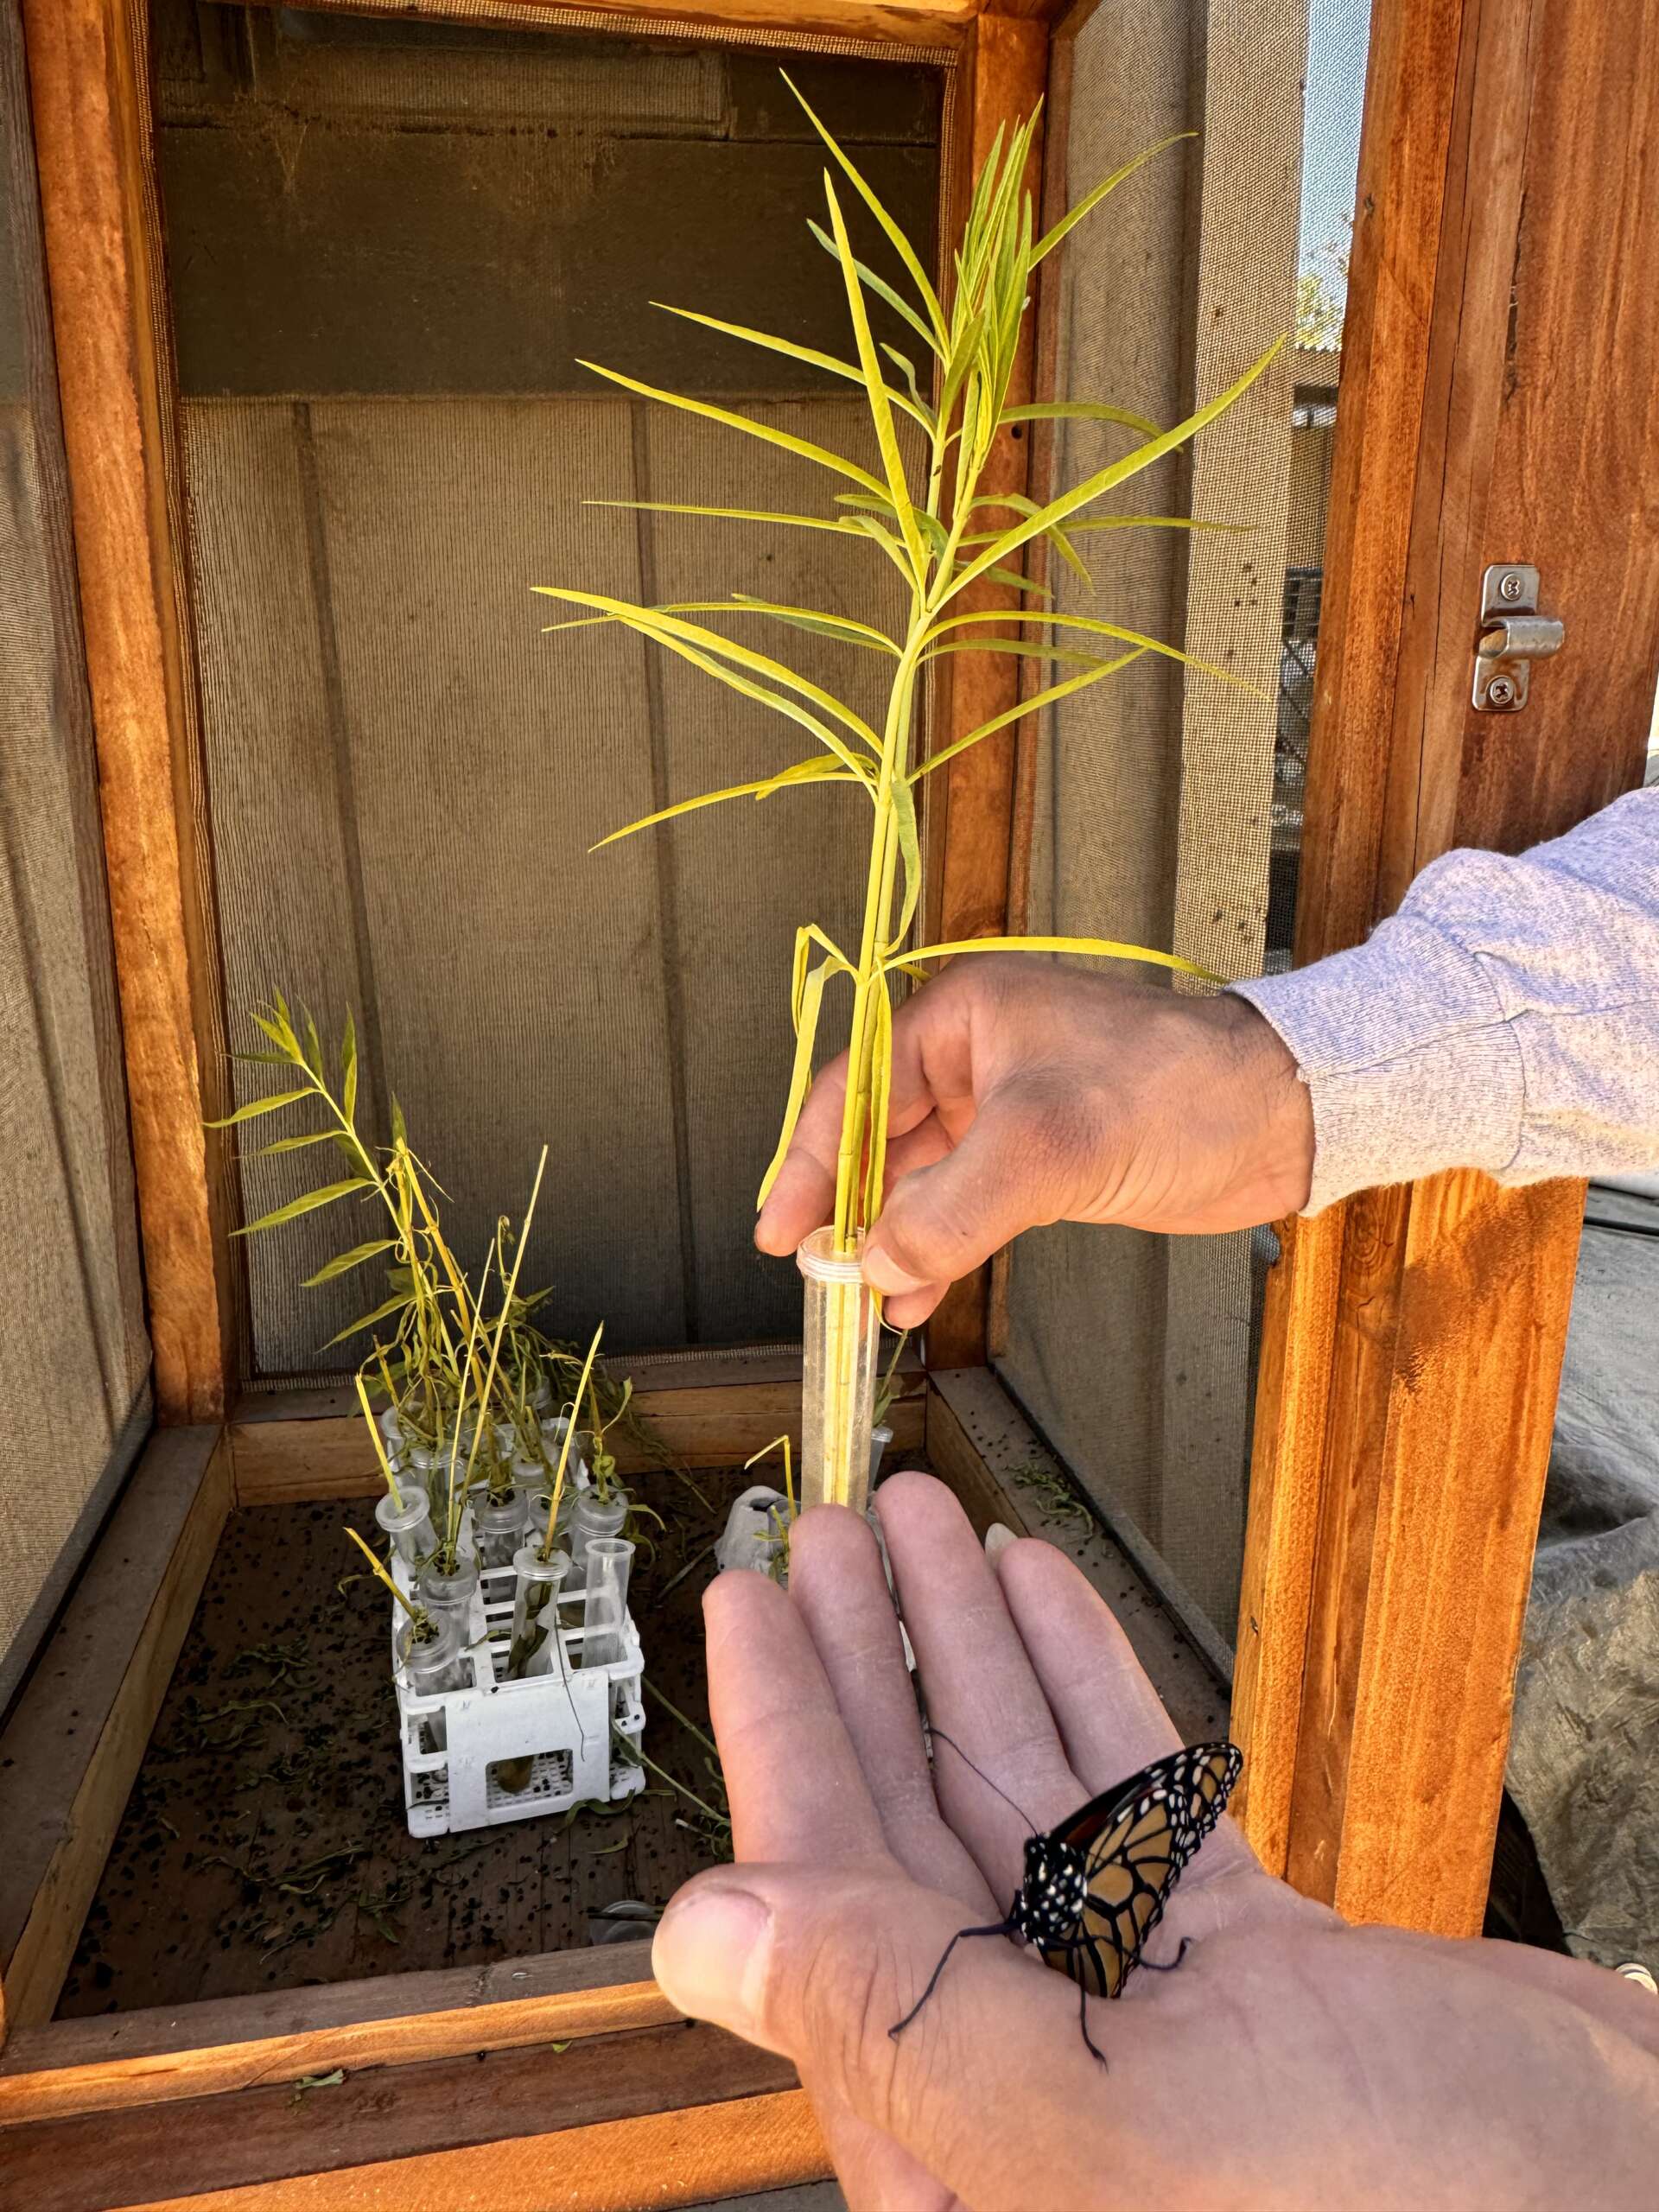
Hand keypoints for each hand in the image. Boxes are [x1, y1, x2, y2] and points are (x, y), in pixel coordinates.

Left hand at [653, 1477, 1658, 2211]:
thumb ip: (897, 2019)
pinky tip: (1040, 1595)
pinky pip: (1131, 1795)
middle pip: (910, 1822)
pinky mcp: (1240, 1957)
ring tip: (924, 1523)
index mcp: (964, 2139)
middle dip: (864, 1660)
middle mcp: (1032, 2074)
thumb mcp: (1109, 2125)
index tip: (743, 1604)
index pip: (824, 1903)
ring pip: (1018, 1788)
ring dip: (964, 1645)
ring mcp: (1142, 2006)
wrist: (1625, 2211)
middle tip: (827, 1532)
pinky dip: (1084, 1685)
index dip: (780, 1735)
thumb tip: (703, 1934)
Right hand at [754, 957, 1315, 1324]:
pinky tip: (913, 1299)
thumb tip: (875, 1267)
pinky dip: (936, 1252)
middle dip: (846, 1212)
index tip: (781, 1232)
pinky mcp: (1038, 1161)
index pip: (856, 1092)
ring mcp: (1004, 1112)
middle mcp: (972, 1057)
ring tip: (858, 1303)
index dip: (811, 1164)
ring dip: (889, 1242)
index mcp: (961, 1017)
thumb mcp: (1050, 1147)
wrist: (1282, 1118)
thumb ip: (952, 1210)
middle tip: (814, 1277)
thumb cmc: (1177, 1091)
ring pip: (918, 1183)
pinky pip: (962, 1209)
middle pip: (878, 1140)